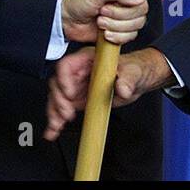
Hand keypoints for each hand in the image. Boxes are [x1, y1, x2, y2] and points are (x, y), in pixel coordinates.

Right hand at [44, 46, 175, 140]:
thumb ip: (127, 79)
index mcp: (88, 58)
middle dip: (58, 100)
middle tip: (67, 114)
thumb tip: (122, 87)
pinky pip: (63, 109)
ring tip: (57, 126)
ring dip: (54, 112)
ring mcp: (77, 86)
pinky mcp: (78, 100)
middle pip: (58, 84)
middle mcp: (79, 71)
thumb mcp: (132, 72)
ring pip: (57, 98)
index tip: (70, 94)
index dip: (64, 80)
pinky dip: (57, 120)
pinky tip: (53, 131)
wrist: (136, 81)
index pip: (67, 65)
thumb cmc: (133, 69)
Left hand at [61, 0, 150, 44]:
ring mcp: (126, 13)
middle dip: (121, 14)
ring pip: (138, 23)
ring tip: (100, 21)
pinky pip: (131, 35)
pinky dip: (118, 36)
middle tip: (103, 10)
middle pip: (142, 8)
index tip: (119, 0)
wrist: (67, 19)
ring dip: (117, 25)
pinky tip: (105, 33)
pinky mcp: (123, 28)